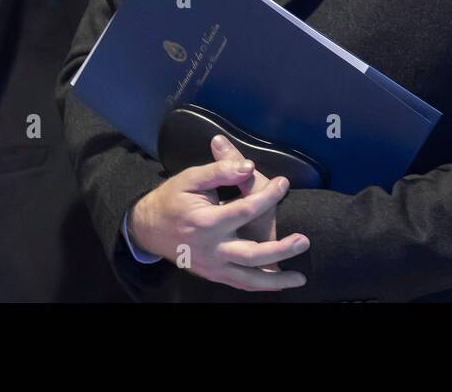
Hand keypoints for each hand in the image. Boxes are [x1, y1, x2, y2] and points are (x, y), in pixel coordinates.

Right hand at [129, 153, 308, 291]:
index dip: (268, 195)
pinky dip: (260, 286)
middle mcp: (211, 248)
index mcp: (206, 222)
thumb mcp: (192, 177)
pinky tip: (279, 284)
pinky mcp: (212, 273)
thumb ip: (221, 170)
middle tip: (304, 241)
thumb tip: (249, 166)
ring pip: (248, 278)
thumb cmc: (171, 198)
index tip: (283, 183)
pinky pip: (239, 283)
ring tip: (300, 277)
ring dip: (276, 280)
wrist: (147, 228)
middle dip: (282, 249)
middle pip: (253, 254)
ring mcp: (212, 265)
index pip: (246, 209)